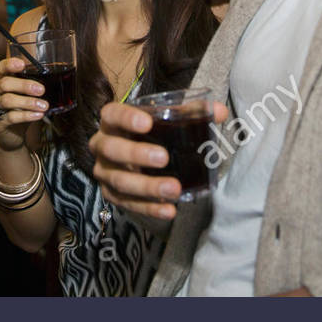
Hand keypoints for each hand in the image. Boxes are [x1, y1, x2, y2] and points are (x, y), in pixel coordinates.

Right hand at [0, 57, 48, 151]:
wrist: (12, 133)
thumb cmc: (20, 107)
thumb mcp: (25, 94)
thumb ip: (32, 84)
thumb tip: (55, 78)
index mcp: (0, 78)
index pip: (1, 67)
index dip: (10, 64)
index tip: (22, 64)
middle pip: (4, 83)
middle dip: (24, 85)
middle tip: (41, 90)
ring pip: (7, 100)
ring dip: (28, 102)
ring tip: (43, 106)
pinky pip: (10, 117)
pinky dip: (26, 115)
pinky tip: (38, 115)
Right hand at [90, 100, 229, 220]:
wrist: (135, 155)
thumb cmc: (151, 133)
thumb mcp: (166, 119)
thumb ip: (191, 112)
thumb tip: (219, 112)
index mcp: (113, 121)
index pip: (112, 114)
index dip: (126, 118)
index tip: (147, 123)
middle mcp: (102, 145)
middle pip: (112, 149)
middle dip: (137, 154)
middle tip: (163, 158)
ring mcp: (105, 171)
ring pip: (120, 181)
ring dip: (147, 186)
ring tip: (174, 188)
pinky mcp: (111, 194)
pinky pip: (128, 204)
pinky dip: (150, 208)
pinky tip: (169, 209)